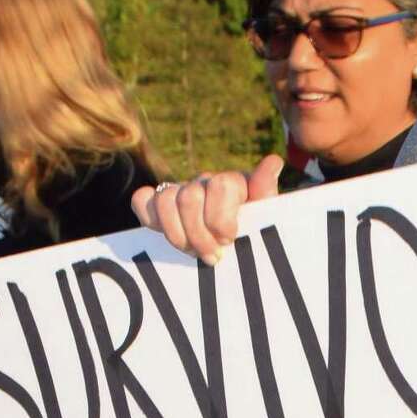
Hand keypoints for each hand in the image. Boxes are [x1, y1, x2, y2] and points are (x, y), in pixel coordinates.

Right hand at [131, 155, 283, 263]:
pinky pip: (142, 200)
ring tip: (193, 252)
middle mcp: (204, 182)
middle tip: (213, 256)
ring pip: (165, 201)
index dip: (221, 219)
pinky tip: (168, 235)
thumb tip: (274, 161)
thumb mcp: (266, 214)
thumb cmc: (253, 228)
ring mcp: (180, 191)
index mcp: (232, 182)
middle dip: (199, 234)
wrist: (235, 239)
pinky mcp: (159, 202)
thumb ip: (266, 189)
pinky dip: (150, 218)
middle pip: (189, 198)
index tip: (228, 239)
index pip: (220, 185)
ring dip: (177, 235)